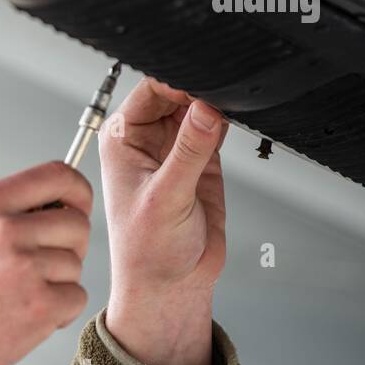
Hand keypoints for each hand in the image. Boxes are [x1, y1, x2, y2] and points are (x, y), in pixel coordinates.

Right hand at [0, 161, 92, 364]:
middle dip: (70, 246)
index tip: (75, 209)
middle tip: (44, 267)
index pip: (58, 175)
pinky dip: (59, 312)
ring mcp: (26, 268)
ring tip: (19, 298)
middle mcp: (8, 229)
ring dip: (58, 283)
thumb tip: (45, 203)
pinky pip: (76, 297)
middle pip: (77, 224)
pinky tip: (25, 319)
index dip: (76, 193)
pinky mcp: (41, 307)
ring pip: (75, 264)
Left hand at [98, 77, 228, 364]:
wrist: (171, 284)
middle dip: (203, 86)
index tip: (207, 82)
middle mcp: (146, 137)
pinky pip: (219, 123)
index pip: (151, 88)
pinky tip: (242, 118)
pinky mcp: (203, 157)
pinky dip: (232, 117)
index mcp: (122, 139)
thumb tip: (207, 108)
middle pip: (178, 89)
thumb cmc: (148, 251)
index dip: (179, 79)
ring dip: (219, 100)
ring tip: (236, 106)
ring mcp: (176, 145)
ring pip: (200, 103)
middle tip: (229, 92)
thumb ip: (189, 150)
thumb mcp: (167, 197)